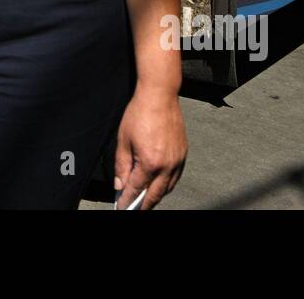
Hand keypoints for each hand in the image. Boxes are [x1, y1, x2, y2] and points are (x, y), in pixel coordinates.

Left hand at [114, 88, 186, 209]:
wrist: (160, 96)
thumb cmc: (140, 113)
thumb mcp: (123, 140)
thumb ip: (121, 165)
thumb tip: (120, 184)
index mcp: (149, 162)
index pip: (136, 189)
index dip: (127, 201)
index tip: (122, 207)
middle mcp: (167, 165)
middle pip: (155, 194)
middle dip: (143, 205)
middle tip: (134, 209)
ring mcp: (177, 160)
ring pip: (167, 188)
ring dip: (156, 196)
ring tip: (145, 199)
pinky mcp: (183, 154)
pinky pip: (175, 177)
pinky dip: (166, 184)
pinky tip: (158, 184)